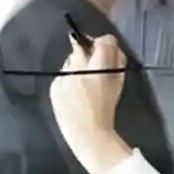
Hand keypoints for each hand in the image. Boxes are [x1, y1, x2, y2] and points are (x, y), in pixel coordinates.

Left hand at [49, 34, 126, 173]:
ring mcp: (64, 78)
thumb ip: (117, 61)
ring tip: (84, 82)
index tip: (108, 44)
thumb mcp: (118, 84)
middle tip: (94, 60)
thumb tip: (112, 46)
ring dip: (78, 64)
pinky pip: (63, 74)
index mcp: (98, 70)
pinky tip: (75, 92)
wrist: (87, 133)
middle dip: (89, 49)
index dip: (107, 41)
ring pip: (71, 60)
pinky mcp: (54, 86)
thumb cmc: (106, 109)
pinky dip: (69, 78)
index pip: (103, 42)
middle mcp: (78, 70)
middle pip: (82, 46)